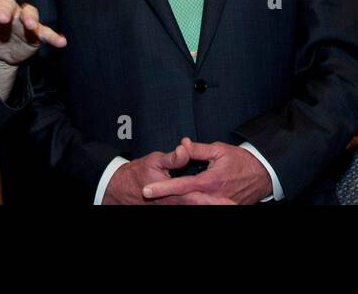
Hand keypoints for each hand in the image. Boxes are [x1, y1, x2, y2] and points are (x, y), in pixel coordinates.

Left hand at [0, 0, 64, 66]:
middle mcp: (7, 8)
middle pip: (7, 3)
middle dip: (4, 10)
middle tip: (1, 18)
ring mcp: (23, 19)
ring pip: (27, 12)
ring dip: (29, 17)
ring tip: (29, 25)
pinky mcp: (36, 32)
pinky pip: (46, 30)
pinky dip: (53, 35)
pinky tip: (62, 42)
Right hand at [102, 144, 232, 204]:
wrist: (120, 190)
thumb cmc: (138, 173)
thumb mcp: (154, 160)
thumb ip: (172, 157)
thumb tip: (185, 147)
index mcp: (174, 194)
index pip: (199, 199)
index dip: (216, 202)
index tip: (231, 202)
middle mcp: (174, 205)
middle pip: (201, 207)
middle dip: (219, 207)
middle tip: (237, 205)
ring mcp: (172, 208)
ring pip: (195, 209)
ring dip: (213, 207)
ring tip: (232, 205)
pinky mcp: (171, 207)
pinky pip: (189, 208)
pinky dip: (203, 206)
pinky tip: (215, 204)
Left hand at [141, 138, 269, 204]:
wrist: (263, 175)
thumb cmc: (241, 161)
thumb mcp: (219, 150)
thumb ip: (198, 149)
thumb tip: (182, 144)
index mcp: (210, 181)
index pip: (181, 185)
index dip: (163, 188)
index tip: (147, 190)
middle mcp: (212, 197)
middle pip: (183, 200)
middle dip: (165, 198)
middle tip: (147, 195)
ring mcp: (217, 205)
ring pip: (193, 207)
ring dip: (177, 203)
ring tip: (162, 199)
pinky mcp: (222, 208)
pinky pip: (204, 208)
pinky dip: (192, 205)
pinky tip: (183, 202)